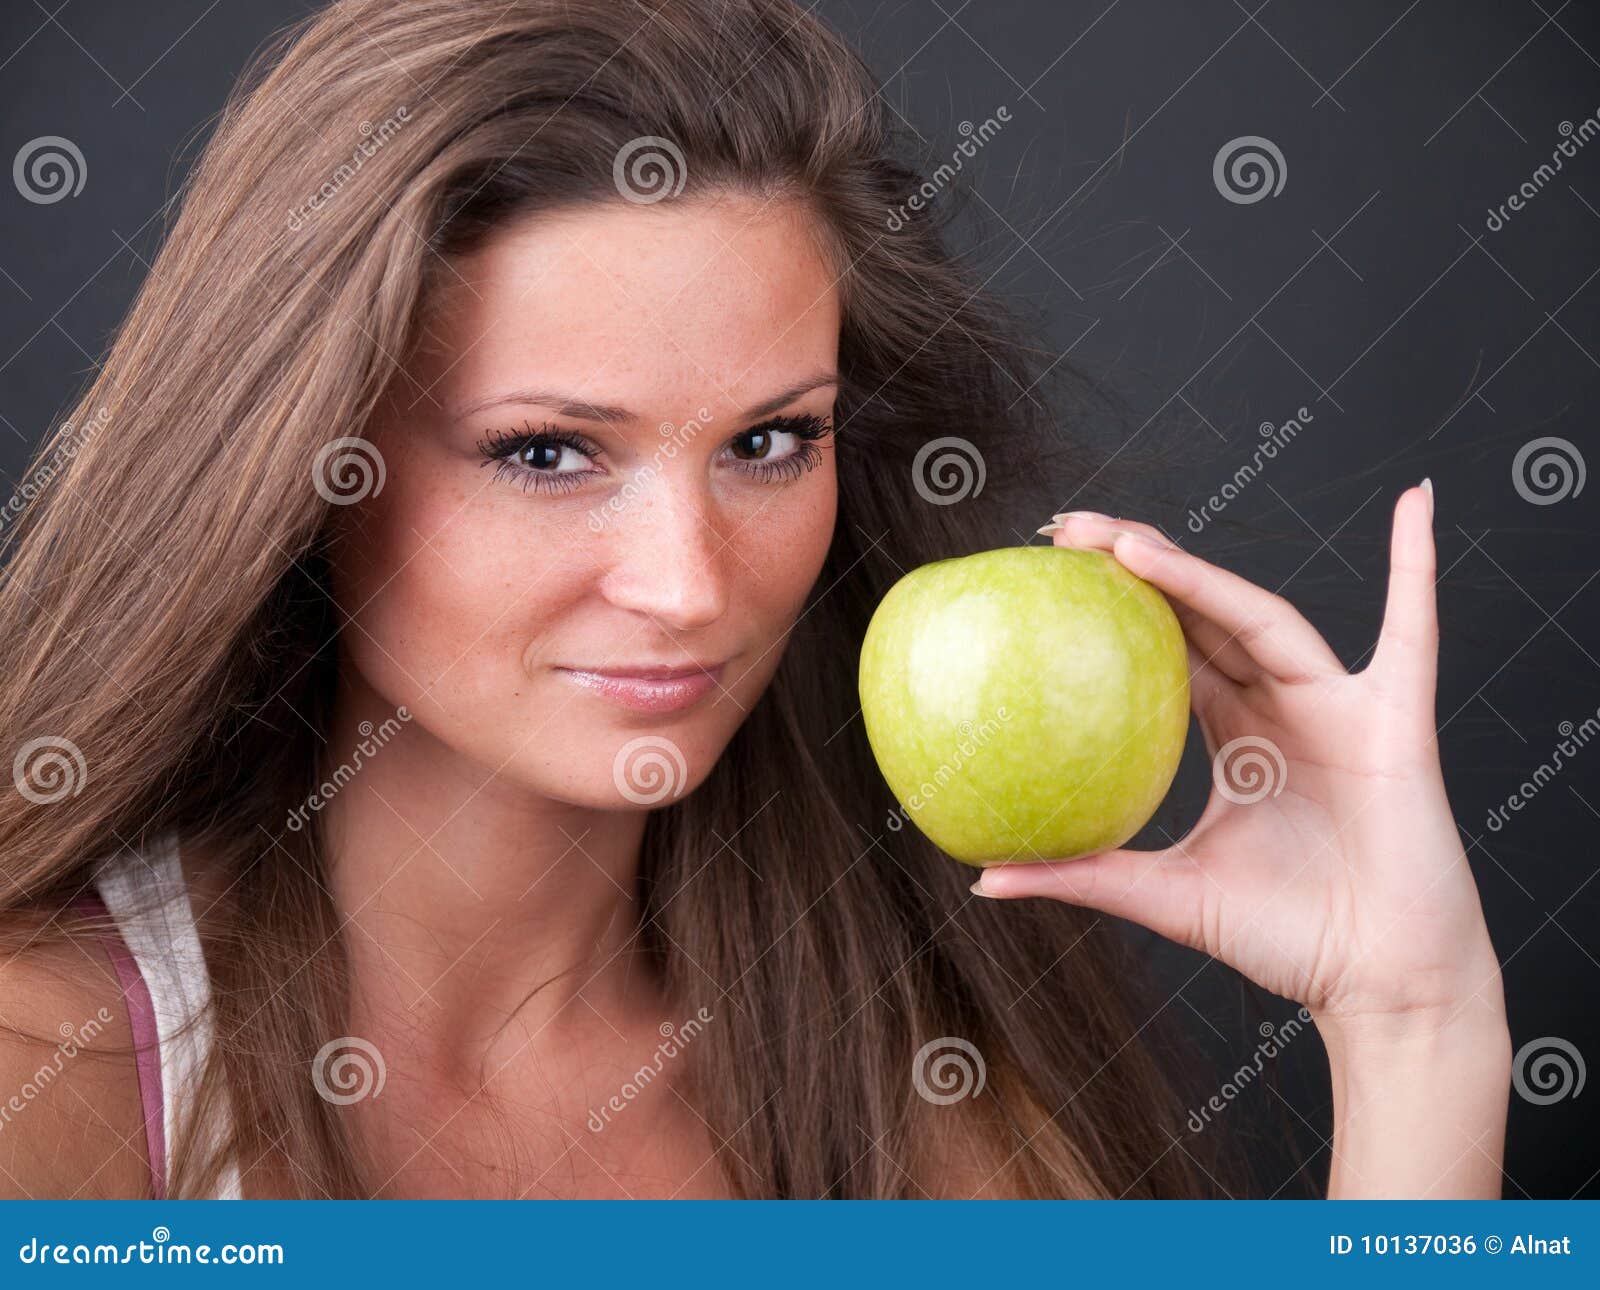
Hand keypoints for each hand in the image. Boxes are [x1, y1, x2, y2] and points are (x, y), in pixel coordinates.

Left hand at [974, 484, 1506, 1042]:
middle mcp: (1281, 704)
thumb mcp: (1165, 895)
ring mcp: (1338, 705)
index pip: (1165, 647)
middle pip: (1203, 612)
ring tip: (1129, 540)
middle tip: (1066, 531)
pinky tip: (1414, 504)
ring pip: (1262, 618)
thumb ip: (1083, 875)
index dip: (1114, 605)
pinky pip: (1412, 634)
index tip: (1048, 568)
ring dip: (1199, 573)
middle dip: (1137, 564)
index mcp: (1235, 731)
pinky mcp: (1394, 720)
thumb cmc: (1286, 937)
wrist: (1379, 986)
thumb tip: (979, 877)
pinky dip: (1416, 568)